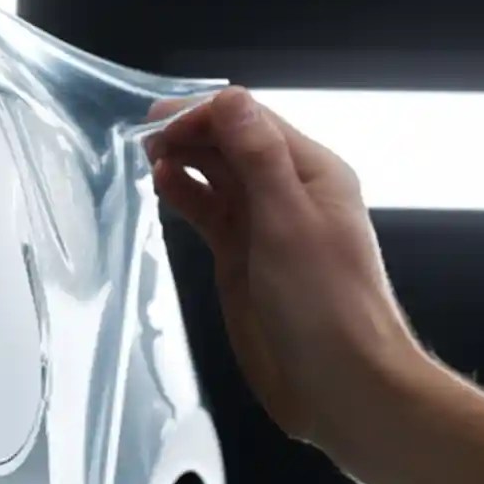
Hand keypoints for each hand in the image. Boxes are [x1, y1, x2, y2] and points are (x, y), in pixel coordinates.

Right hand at [148, 87, 422, 440]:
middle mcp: (288, 192)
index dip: (205, 114)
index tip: (158, 124)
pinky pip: (210, 213)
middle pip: (232, 142)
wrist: (341, 384)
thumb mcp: (288, 222)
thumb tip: (229, 99)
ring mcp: (263, 226)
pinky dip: (186, 195)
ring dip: (184, 160)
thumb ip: (258, 158)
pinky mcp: (241, 258)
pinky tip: (162, 186)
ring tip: (145, 157)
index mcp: (312, 172)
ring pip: (217, 175)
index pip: (251, 120)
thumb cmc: (325, 305)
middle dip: (190, 132)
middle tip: (142, 139)